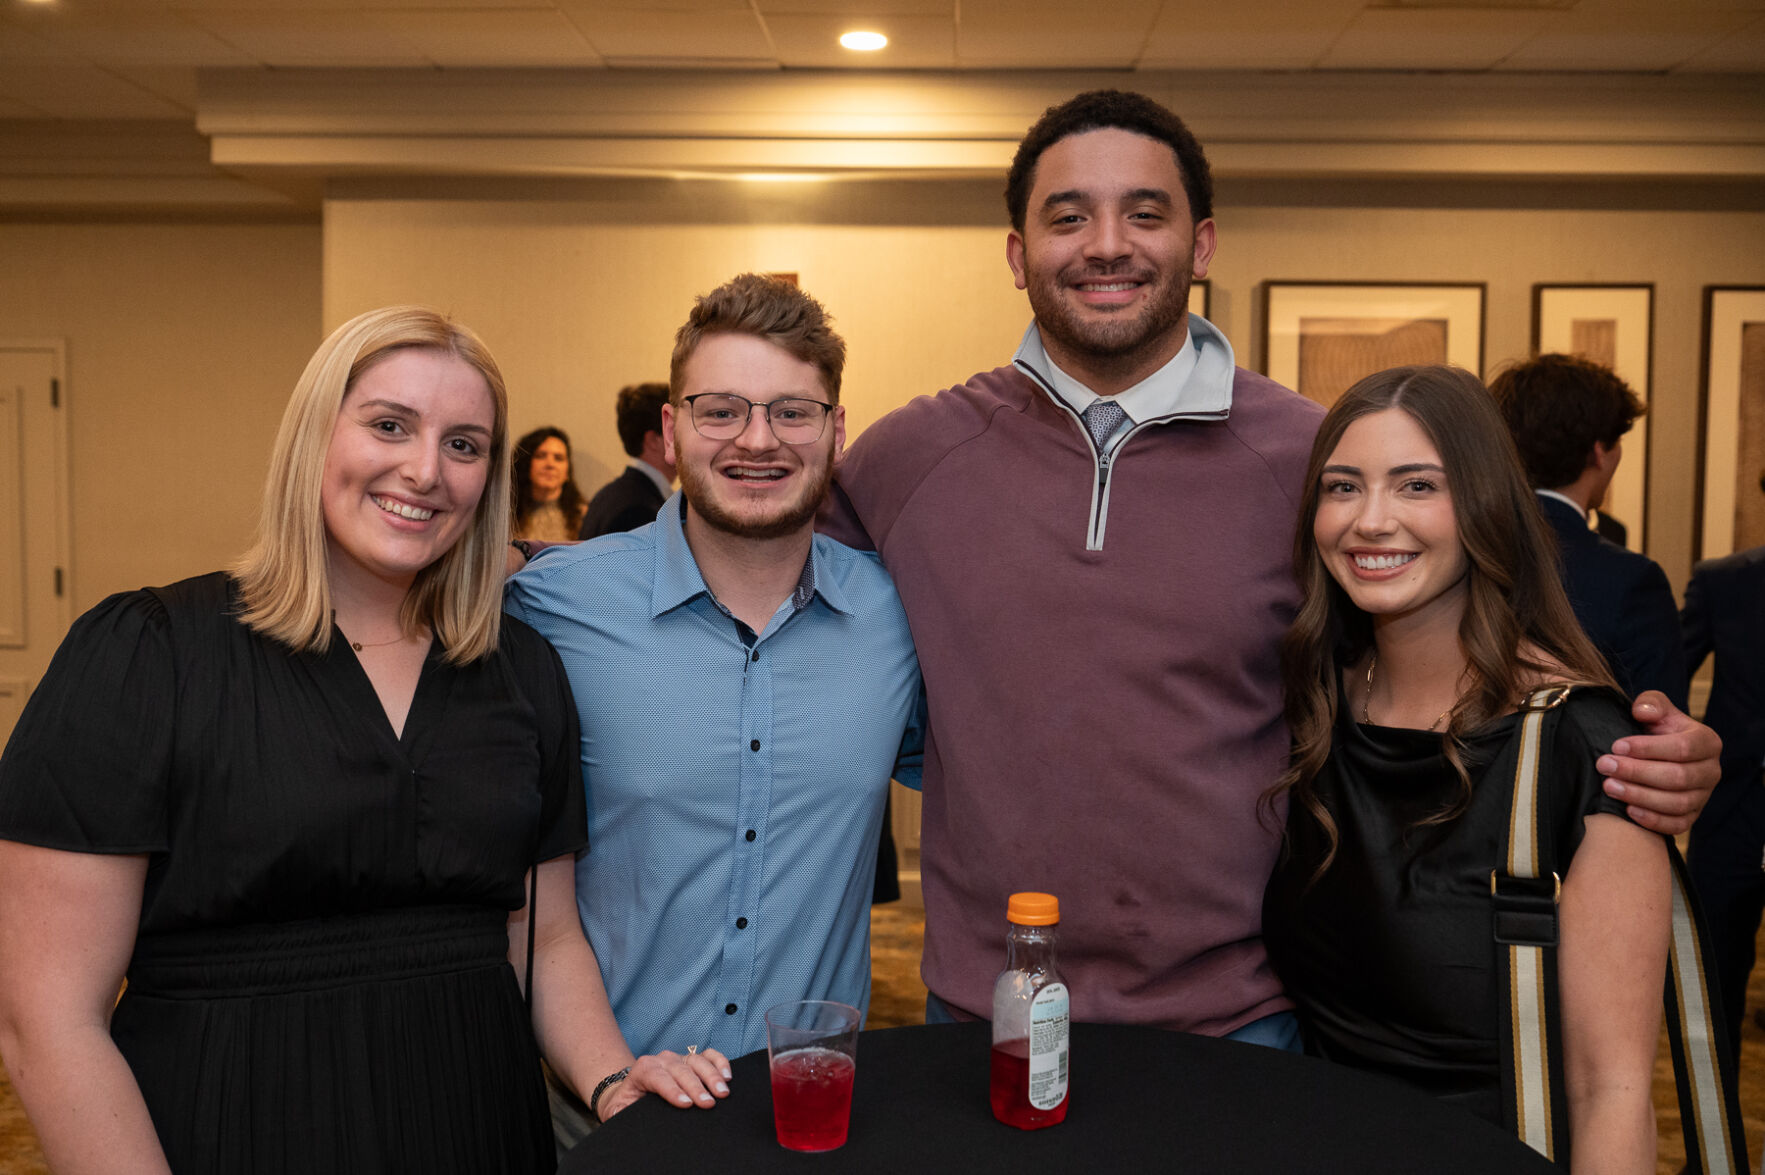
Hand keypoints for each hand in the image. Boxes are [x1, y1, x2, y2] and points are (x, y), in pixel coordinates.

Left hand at [599, 1048, 732, 1119]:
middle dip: (697, 1087)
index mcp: (643, 1070)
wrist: (631, 1092)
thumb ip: (621, 1113)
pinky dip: (720, 1062)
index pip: (658, 1077)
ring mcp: (679, 1058)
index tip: (686, 1104)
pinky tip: (728, 1076)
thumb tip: (628, 1118)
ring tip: (723, 1093)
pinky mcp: (692, 1060)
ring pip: (697, 1061)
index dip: (672, 1090)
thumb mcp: (618, 1110)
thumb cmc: (626, 1104)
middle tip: (709, 1103)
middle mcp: (662, 1060)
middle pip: (681, 1070)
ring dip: (712, 1076)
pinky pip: (709, 1055)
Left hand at [1599, 691, 1721, 835]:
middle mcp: (1711, 771)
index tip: (1616, 745)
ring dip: (1640, 796)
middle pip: (1679, 778)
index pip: (1683, 748)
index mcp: (1707, 742)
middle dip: (1637, 772)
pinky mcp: (1692, 816)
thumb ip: (1651, 703)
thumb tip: (1642, 712)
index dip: (1648, 748)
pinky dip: (1654, 821)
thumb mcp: (1655, 708)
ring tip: (1609, 786)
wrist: (1656, 753)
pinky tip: (1628, 811)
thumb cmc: (1655, 728)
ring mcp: (1704, 796)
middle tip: (1605, 765)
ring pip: (1677, 803)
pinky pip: (1677, 824)